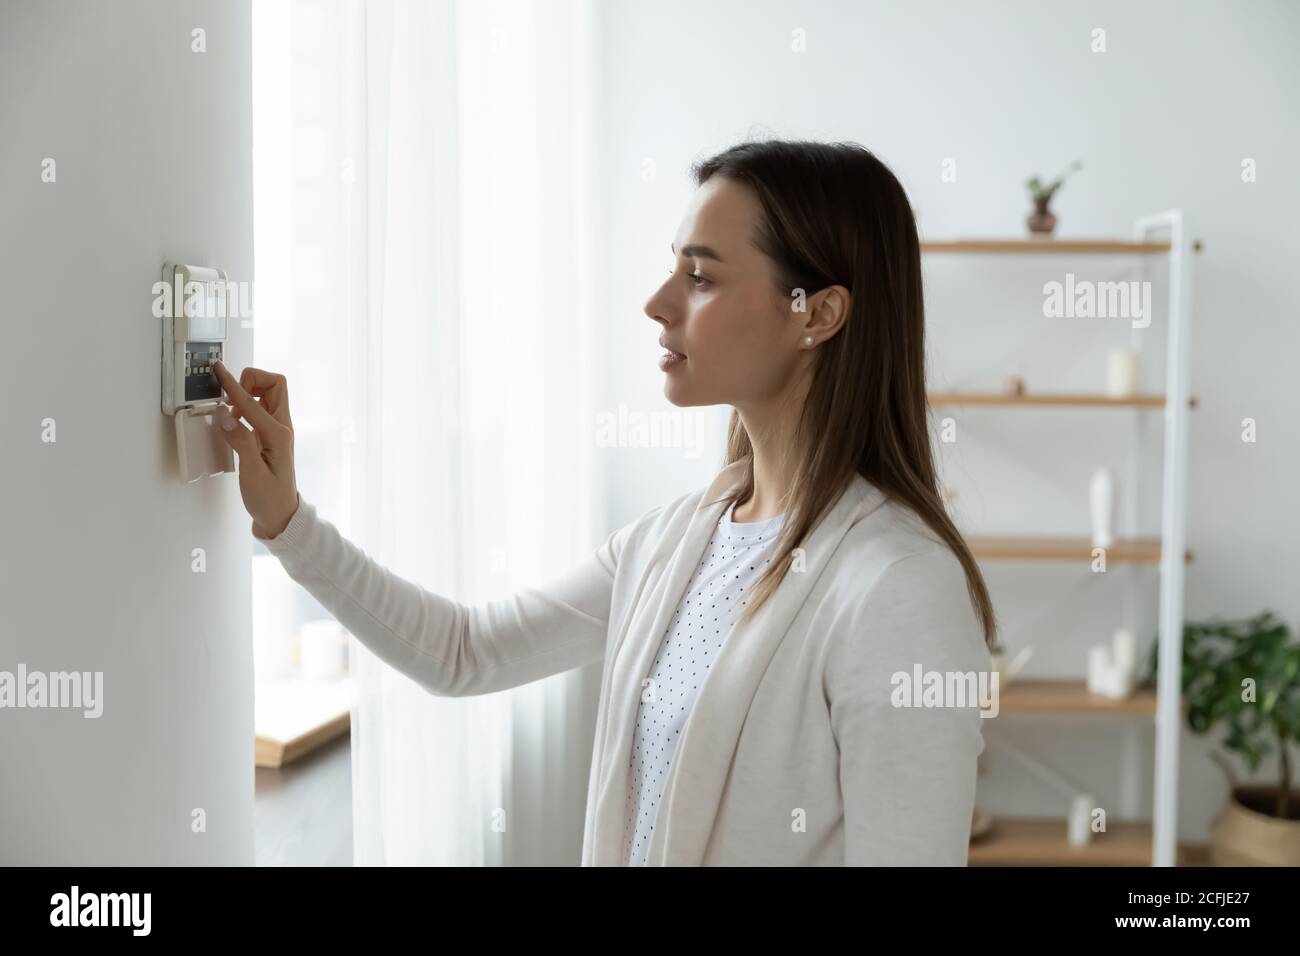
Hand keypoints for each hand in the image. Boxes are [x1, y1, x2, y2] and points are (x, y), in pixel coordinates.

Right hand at [212, 360, 299, 539]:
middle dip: (251, 381)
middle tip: (231, 398)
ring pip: (268, 394)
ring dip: (248, 393)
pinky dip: (247, 405)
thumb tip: (225, 414)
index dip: (233, 384)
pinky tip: (234, 421)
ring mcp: (278, 430)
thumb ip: (240, 442)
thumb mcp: (252, 473)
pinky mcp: (270, 435)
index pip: (253, 401)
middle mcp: (282, 427)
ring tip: (230, 413)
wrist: (280, 516)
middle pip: (275, 384)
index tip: (218, 369)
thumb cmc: (268, 498)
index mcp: (279, 434)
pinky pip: (261, 408)